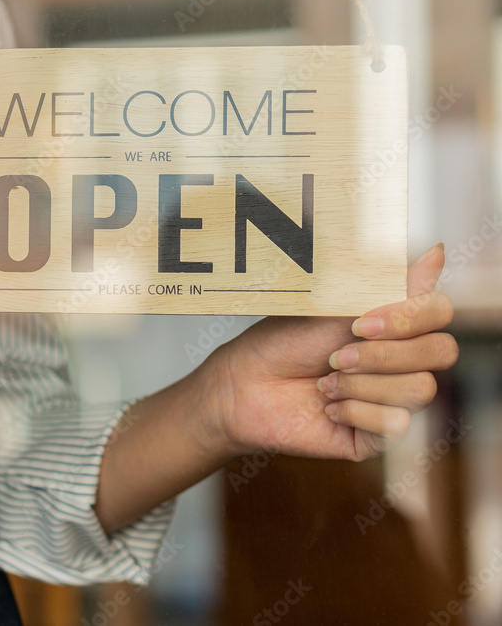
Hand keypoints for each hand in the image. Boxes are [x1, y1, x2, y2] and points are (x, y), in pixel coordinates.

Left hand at [206, 243, 457, 461]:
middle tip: (335, 357)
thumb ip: (390, 282)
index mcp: (398, 324)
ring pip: (420, 390)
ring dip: (361, 385)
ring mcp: (397, 399)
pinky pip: (396, 424)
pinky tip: (327, 407)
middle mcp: (405, 361)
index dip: (407, 317)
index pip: (441, 312)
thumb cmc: (286, 341)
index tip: (357, 323)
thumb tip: (437, 253)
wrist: (246, 384)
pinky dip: (353, 410)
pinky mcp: (381, 435)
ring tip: (325, 382)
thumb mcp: (336, 306)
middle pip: (441, 352)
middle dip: (382, 354)